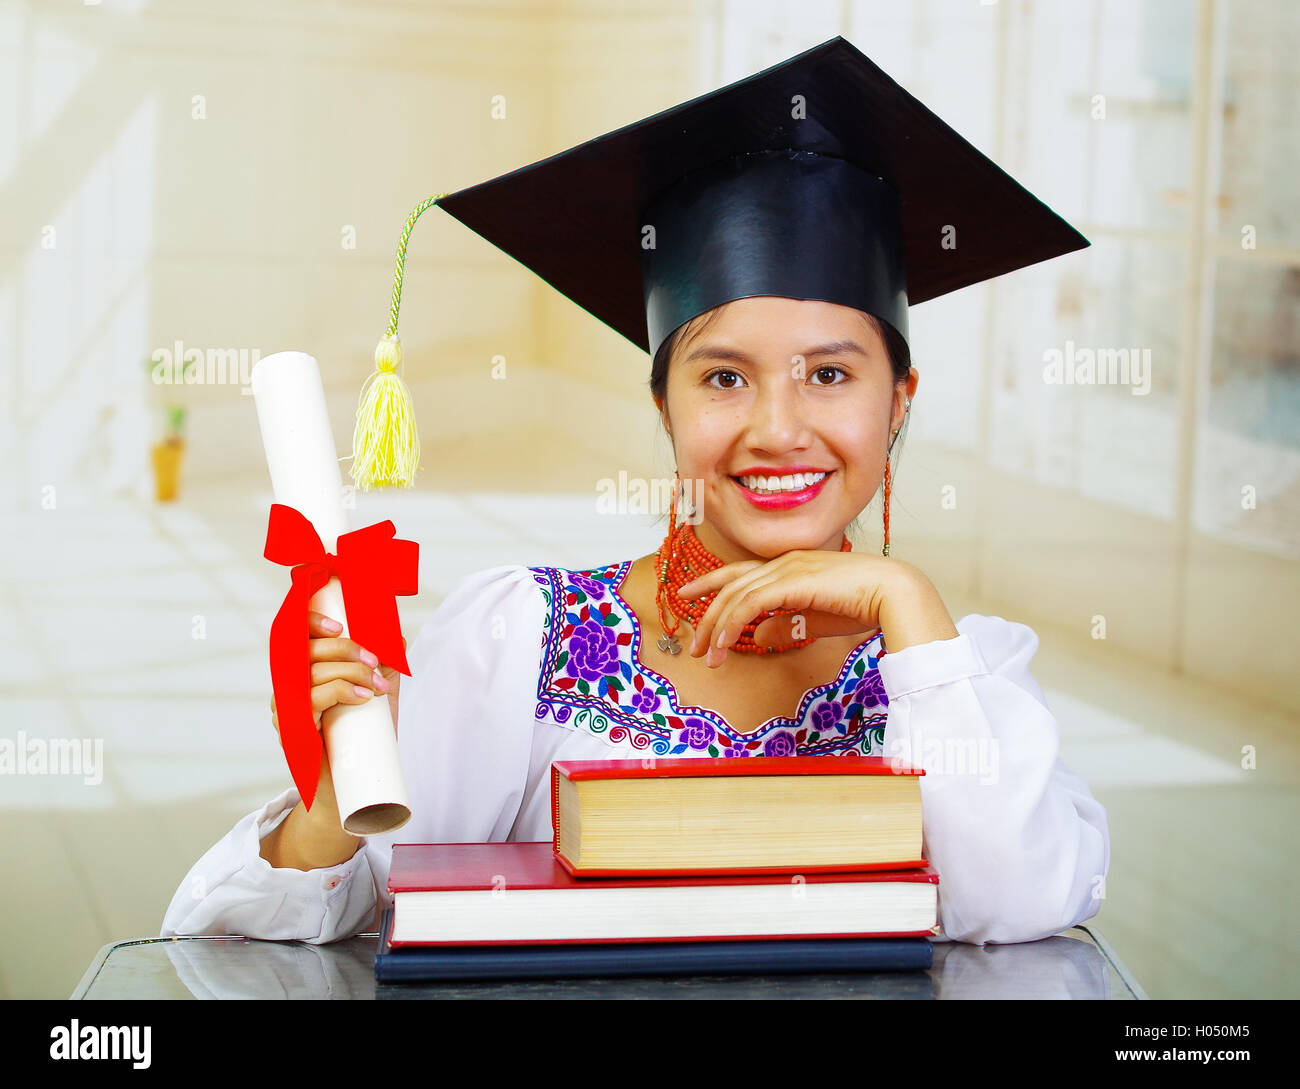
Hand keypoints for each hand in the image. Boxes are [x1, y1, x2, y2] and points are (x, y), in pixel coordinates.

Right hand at [270, 611, 405, 738]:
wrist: (355, 778)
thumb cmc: (362, 735)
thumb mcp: (378, 694)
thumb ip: (384, 666)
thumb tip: (396, 638)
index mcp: (305, 671)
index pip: (297, 636)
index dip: (312, 623)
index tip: (340, 626)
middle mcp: (290, 686)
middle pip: (308, 651)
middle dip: (345, 649)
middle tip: (374, 661)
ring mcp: (288, 707)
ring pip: (314, 673)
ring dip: (352, 673)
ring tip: (377, 687)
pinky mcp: (293, 729)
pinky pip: (313, 699)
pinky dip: (342, 692)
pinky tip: (363, 697)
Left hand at [678, 551, 953, 666]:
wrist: (894, 592)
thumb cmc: (863, 604)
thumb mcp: (814, 620)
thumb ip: (785, 625)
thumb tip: (757, 637)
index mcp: (789, 566)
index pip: (740, 572)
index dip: (710, 582)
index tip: (686, 594)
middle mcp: (783, 562)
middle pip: (730, 586)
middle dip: (707, 617)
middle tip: (694, 647)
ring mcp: (787, 569)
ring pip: (736, 596)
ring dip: (716, 628)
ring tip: (707, 657)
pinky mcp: (792, 582)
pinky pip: (750, 603)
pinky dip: (732, 624)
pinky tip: (723, 645)